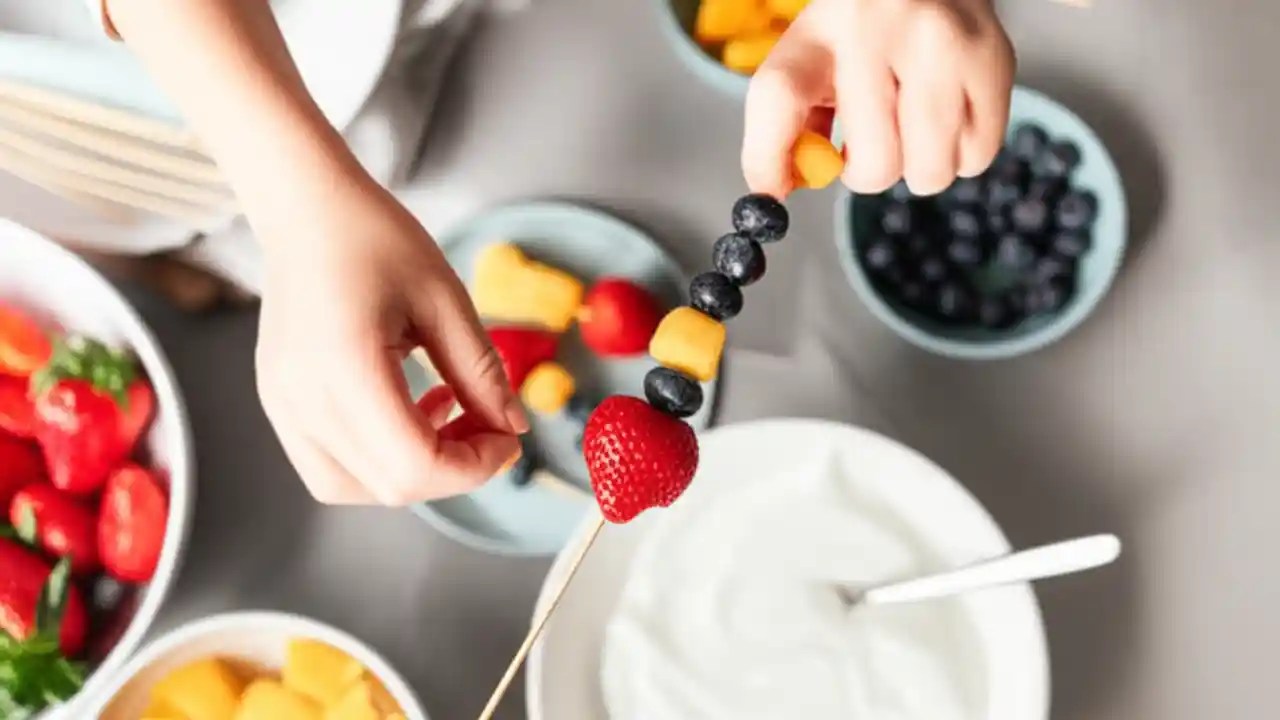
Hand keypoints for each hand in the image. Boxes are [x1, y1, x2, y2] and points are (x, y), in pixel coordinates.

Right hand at [254, 176, 526, 504]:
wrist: (306, 207)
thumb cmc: (374, 236)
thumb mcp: (445, 297)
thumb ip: (481, 371)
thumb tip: (512, 427)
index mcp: (344, 367)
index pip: (414, 466)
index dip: (474, 468)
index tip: (508, 439)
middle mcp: (302, 399)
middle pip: (390, 486)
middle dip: (453, 469)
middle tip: (489, 425)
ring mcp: (282, 406)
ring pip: (355, 488)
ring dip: (413, 470)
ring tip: (447, 414)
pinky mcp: (278, 405)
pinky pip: (329, 467)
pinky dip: (377, 460)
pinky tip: (409, 412)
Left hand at [742, 0, 1014, 197]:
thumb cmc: (866, 28)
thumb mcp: (813, 55)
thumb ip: (787, 122)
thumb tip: (775, 191)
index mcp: (822, 25)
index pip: (780, 97)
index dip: (768, 159)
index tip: (772, 193)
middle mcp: (880, 27)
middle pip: (875, 163)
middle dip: (868, 175)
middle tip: (871, 147)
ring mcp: (944, 43)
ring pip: (931, 169)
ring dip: (919, 168)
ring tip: (913, 127)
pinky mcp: (994, 59)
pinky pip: (976, 156)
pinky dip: (961, 154)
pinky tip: (950, 116)